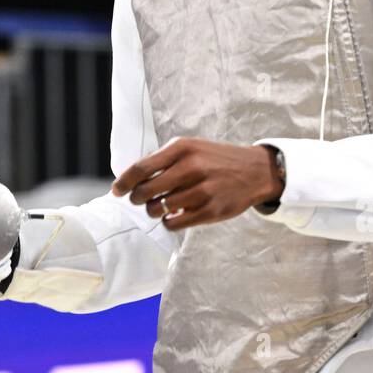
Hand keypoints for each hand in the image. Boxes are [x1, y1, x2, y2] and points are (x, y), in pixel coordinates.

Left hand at [110, 136, 283, 230]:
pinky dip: (168, 221)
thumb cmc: (214, 159)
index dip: (124, 182)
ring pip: (158, 208)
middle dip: (137, 198)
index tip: (117, 191)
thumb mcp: (190, 148)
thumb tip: (130, 179)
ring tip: (160, 206)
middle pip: (146, 191)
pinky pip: (174, 223)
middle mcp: (192, 167)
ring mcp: (203, 190)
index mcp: (183, 148)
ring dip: (153, 210)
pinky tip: (173, 214)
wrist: (255, 171)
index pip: (142, 167)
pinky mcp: (211, 211)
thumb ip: (162, 160)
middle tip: (140, 200)